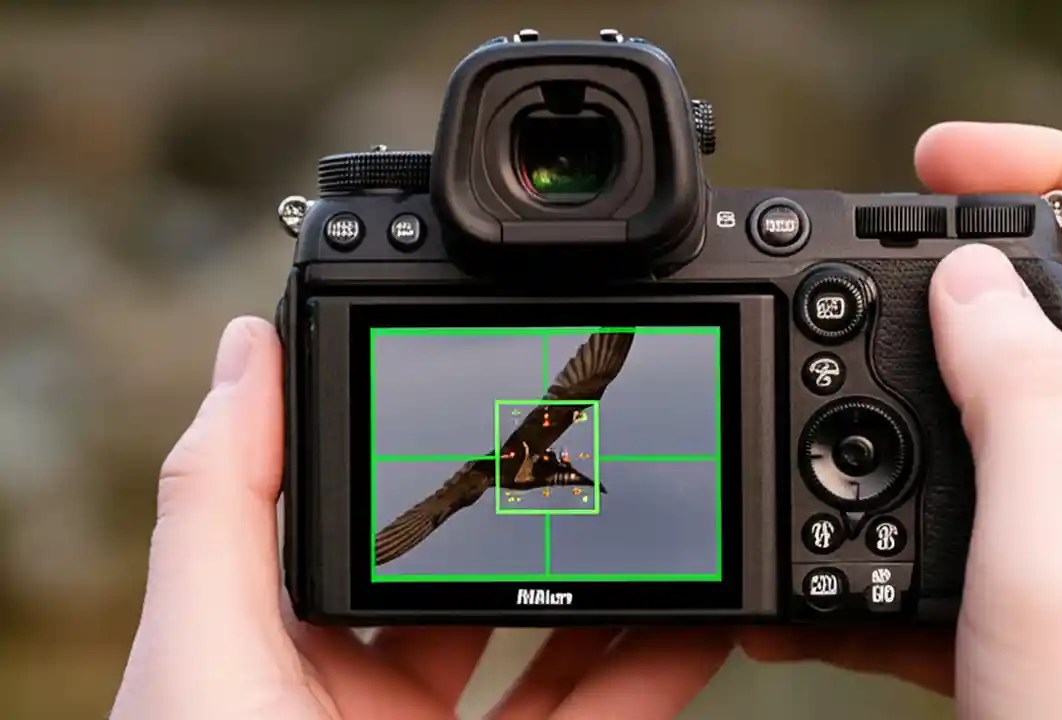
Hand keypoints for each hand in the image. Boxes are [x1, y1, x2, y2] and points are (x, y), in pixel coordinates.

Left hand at [111, 318, 730, 719]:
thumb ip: (227, 498)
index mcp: (278, 643)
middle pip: (473, 583)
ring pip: (551, 654)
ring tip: (674, 525)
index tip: (487, 397)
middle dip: (544, 520)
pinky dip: (656, 674)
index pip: (366, 522)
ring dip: (619, 593)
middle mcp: (361, 694)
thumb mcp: (205, 645)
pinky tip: (698, 624)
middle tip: (606, 451)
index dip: (425, 457)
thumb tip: (248, 348)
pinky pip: (598, 717)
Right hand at [742, 122, 1061, 717]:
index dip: (1042, 162)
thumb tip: (967, 277)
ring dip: (868, 430)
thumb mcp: (1058, 544)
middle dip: (925, 291)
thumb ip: (1018, 396)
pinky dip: (858, 541)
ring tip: (789, 464)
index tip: (932, 157)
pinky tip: (801, 591)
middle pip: (1033, 310)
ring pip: (960, 423)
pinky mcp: (1018, 585)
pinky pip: (929, 524)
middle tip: (830, 299)